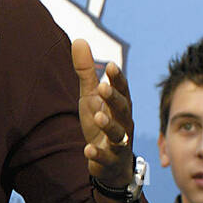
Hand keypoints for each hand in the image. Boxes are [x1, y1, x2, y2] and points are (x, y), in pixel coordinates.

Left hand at [72, 39, 133, 187]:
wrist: (110, 163)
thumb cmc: (101, 123)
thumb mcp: (91, 97)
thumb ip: (86, 73)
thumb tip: (79, 39)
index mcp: (119, 106)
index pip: (122, 90)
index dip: (117, 79)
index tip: (110, 66)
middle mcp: (123, 123)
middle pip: (123, 109)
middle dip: (115, 98)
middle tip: (103, 87)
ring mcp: (118, 143)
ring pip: (118, 134)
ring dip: (109, 125)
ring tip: (98, 116)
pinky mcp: (110, 160)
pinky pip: (106, 157)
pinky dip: (98, 154)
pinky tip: (87, 150)